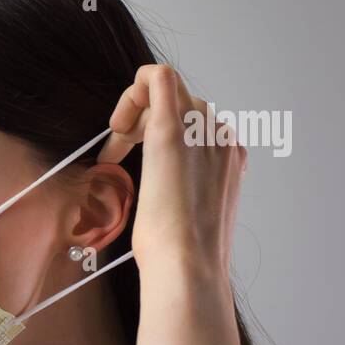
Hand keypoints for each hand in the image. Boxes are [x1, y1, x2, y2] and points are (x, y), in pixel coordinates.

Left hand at [99, 65, 245, 344]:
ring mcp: (200, 131)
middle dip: (144, 122)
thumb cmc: (180, 255)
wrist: (185, 266)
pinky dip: (132, 92)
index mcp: (229, 158)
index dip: (161, 131)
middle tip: (116, 156)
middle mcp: (222, 138)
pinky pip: (157, 77)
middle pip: (184, 102)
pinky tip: (117, 128)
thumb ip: (184, 191)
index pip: (198, 121)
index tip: (136, 159)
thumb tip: (165, 192)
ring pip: (170, 92)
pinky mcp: (171, 131)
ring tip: (116, 151)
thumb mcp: (188, 216)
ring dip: (136, 115)